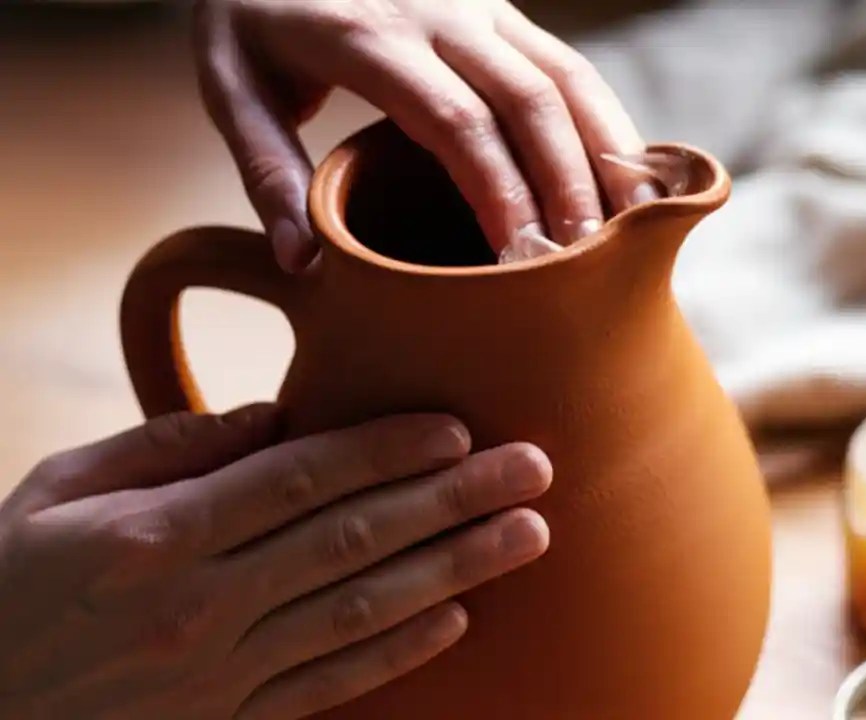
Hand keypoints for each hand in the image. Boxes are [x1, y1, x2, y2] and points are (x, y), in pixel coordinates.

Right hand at [0, 406, 551, 718]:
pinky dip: (400, 651)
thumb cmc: (10, 581)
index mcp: (159, 536)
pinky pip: (331, 685)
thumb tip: (272, 418)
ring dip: (455, 569)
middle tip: (534, 468)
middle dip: (454, 500)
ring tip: (527, 535)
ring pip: (361, 611)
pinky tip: (458, 616)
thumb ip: (169, 449)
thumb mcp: (59, 492)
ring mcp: (220, 675)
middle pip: (354, 539)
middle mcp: (201, 606)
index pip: (301, 479)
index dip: (388, 450)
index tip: (458, 428)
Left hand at [195, 0, 653, 271]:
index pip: (455, 121)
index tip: (520, 257)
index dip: (499, 191)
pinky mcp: (502, 6)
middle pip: (529, 99)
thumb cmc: (250, 17)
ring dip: (605, 149)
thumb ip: (264, 169)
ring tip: (631, 223)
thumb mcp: (229, 85)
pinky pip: (568, 63)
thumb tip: (304, 262)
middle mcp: (439, 11)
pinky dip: (604, 119)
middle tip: (588, 260)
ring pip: (566, 75)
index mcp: (368, 36)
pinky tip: (626, 170)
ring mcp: (480, 3)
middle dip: (568, 184)